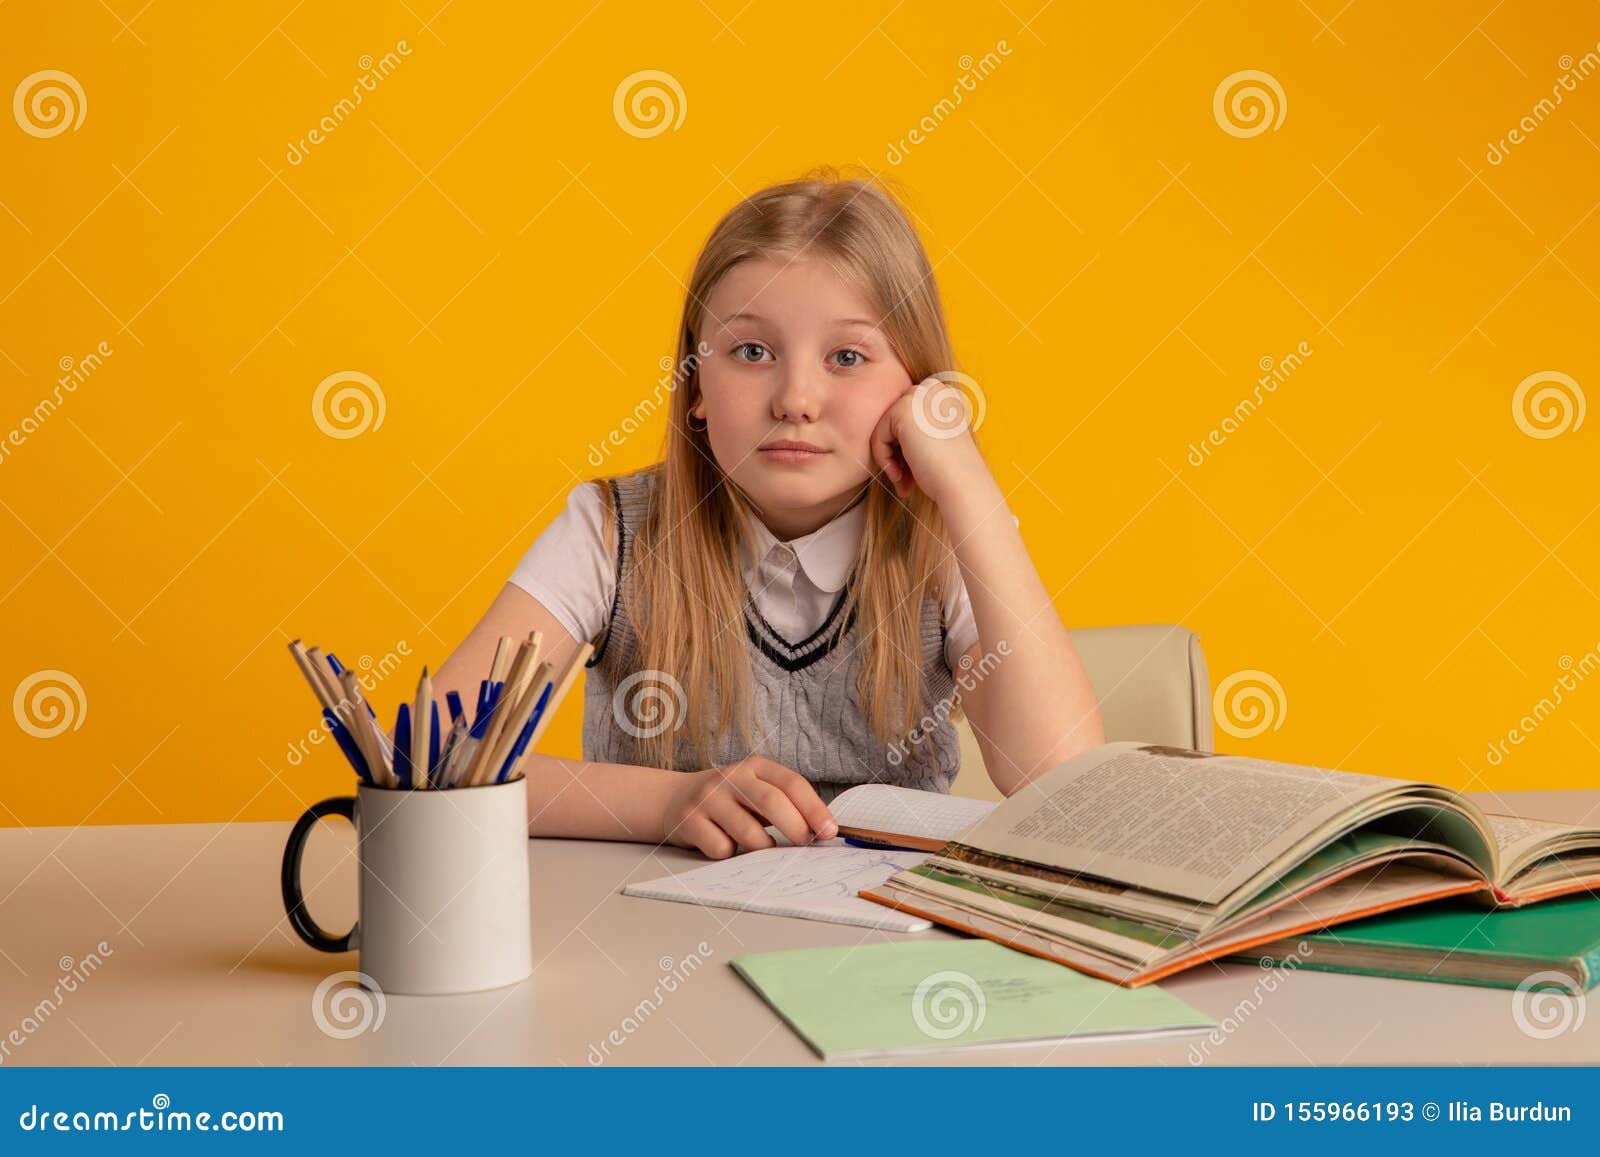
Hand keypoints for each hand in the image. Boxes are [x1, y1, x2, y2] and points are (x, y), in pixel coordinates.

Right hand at [660, 755, 837, 858]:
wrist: (673, 799)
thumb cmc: (730, 802)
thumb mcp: (756, 791)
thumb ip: (786, 804)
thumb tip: (823, 831)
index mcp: (755, 767)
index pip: (791, 784)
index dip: (814, 809)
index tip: (829, 831)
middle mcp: (731, 777)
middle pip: (772, 803)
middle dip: (796, 828)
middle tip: (806, 845)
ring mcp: (708, 798)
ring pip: (749, 833)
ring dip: (763, 848)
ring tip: (760, 845)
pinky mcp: (689, 820)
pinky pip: (722, 849)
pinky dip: (731, 854)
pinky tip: (724, 842)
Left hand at [869, 375, 984, 503]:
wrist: (962, 484)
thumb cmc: (953, 472)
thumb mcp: (937, 441)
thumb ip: (917, 431)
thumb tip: (891, 437)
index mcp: (944, 396)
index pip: (909, 418)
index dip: (906, 448)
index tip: (912, 471)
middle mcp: (932, 390)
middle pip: (895, 421)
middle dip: (896, 452)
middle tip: (904, 479)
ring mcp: (918, 397)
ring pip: (884, 429)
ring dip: (889, 458)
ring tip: (902, 481)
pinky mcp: (903, 411)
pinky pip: (877, 436)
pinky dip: (883, 459)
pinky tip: (899, 476)